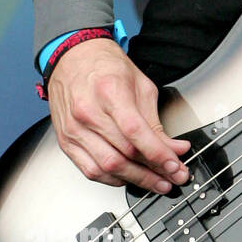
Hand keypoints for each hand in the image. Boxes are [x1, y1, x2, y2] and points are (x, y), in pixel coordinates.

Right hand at [47, 39, 190, 193]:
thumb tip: (173, 146)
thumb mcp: (140, 84)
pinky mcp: (66, 142)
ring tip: (157, 182)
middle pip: (123, 153)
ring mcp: (74, 130)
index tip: (175, 164)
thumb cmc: (106, 66)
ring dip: (136, 180)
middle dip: (153, 171)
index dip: (158, 153)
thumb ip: (155, 119)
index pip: (136, 132)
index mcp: (109, 92)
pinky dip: (113, 178)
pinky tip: (129, 178)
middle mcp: (88, 113)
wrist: (74, 58)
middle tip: (173, 177)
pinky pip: (90, 170)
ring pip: (107, 167)